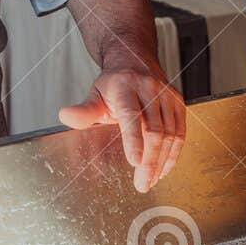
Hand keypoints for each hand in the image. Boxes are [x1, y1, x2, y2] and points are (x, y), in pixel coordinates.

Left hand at [59, 69, 185, 192]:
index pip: (131, 115)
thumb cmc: (114, 84)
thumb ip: (83, 111)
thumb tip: (65, 116)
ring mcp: (166, 95)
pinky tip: (163, 168)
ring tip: (150, 180)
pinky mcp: (178, 102)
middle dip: (149, 161)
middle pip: (154, 130)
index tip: (135, 162)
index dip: (134, 140)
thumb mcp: (94, 94)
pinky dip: (173, 154)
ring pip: (170, 134)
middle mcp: (148, 88)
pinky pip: (180, 132)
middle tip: (142, 184)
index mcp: (124, 87)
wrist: (134, 60)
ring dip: (161, 161)